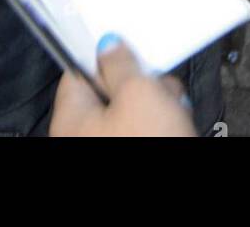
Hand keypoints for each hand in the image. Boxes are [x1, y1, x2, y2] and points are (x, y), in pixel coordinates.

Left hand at [49, 36, 196, 137]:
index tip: (126, 47)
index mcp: (71, 118)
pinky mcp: (135, 151)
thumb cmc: (149, 147)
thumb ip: (121, 64)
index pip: (78, 71)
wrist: (177, 204)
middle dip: (140, 85)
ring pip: (132, 114)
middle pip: (109, 93)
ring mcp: (108, 149)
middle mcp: (83, 138)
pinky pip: (144, 133)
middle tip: (158, 85)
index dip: (104, 56)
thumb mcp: (139, 92)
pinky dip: (161, 128)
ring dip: (157, 106)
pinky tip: (177, 126)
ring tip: (173, 110)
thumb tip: (109, 45)